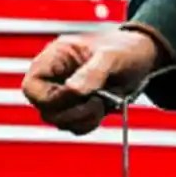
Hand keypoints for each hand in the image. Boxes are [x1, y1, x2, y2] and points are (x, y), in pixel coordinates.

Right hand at [21, 30, 158, 134]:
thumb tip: (72, 91)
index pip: (32, 87)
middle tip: (98, 100)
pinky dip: (89, 123)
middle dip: (73, 110)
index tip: (78, 94)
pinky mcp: (77, 109)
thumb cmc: (126, 49)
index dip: (50, 97)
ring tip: (104, 101)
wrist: (144, 57)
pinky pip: (74, 127)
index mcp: (54, 59)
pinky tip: (104, 107)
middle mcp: (54, 79)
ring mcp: (64, 96)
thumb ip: (92, 72)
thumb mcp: (112, 56)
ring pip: (59, 122)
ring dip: (84, 118)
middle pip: (45, 109)